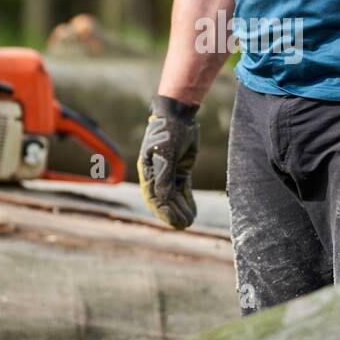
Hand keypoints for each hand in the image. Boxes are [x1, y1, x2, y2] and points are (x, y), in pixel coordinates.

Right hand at [137, 93, 200, 228]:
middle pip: (164, 199)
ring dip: (181, 209)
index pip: (154, 197)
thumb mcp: (166, 154)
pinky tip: (193, 211)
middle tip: (185, 225)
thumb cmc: (168, 132)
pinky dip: (187, 200)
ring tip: (190, 221)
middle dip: (173, 213)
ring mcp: (169, 172)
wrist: (179, 114)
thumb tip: (163, 200)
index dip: (163, 212)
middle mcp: (156, 173)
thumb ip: (165, 177)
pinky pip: (183, 188)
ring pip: (174, 196)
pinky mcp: (180, 169)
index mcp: (147, 170)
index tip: (175, 222)